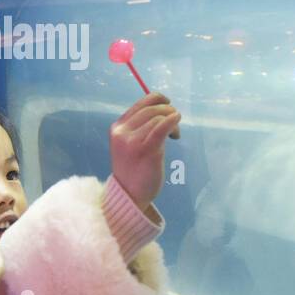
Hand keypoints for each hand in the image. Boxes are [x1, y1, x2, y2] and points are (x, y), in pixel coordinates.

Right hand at [111, 92, 181, 211]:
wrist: (129, 194)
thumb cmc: (134, 169)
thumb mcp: (130, 144)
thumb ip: (140, 127)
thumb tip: (162, 109)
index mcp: (118, 127)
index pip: (141, 103)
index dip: (159, 99)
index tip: (169, 105)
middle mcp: (122, 132)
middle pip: (152, 109)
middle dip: (169, 113)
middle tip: (175, 129)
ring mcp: (132, 141)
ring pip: (158, 117)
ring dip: (173, 122)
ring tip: (175, 135)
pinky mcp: (145, 150)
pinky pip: (160, 128)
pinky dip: (172, 122)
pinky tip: (177, 125)